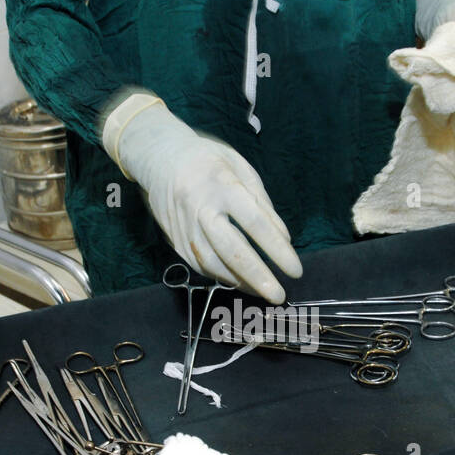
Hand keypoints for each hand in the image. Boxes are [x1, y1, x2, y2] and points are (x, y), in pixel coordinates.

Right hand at [103, 95, 301, 302]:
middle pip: (232, 251)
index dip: (277, 250)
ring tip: (263, 292)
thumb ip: (263, 203)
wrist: (159, 159)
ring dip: (241, 283)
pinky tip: (241, 281)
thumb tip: (283, 238)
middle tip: (278, 296)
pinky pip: (201, 266)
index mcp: (222, 185)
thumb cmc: (209, 161)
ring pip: (214, 265)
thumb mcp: (241, 168)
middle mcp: (201, 209)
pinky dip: (223, 277)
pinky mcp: (176, 242)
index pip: (255, 223)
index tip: (295, 270)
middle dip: (258, 277)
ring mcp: (185, 228)